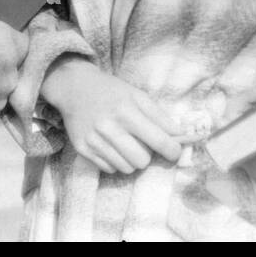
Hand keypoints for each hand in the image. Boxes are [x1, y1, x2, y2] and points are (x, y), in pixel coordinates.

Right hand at [41, 57, 182, 173]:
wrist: (74, 87)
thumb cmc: (111, 91)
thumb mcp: (137, 95)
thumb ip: (159, 116)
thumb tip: (180, 135)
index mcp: (126, 111)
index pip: (158, 140)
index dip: (172, 151)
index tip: (175, 153)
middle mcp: (109, 127)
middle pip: (142, 161)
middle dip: (146, 155)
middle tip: (142, 144)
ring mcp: (94, 140)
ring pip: (126, 168)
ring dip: (130, 160)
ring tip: (125, 144)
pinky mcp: (82, 149)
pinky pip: (109, 169)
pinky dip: (114, 161)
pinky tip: (110, 146)